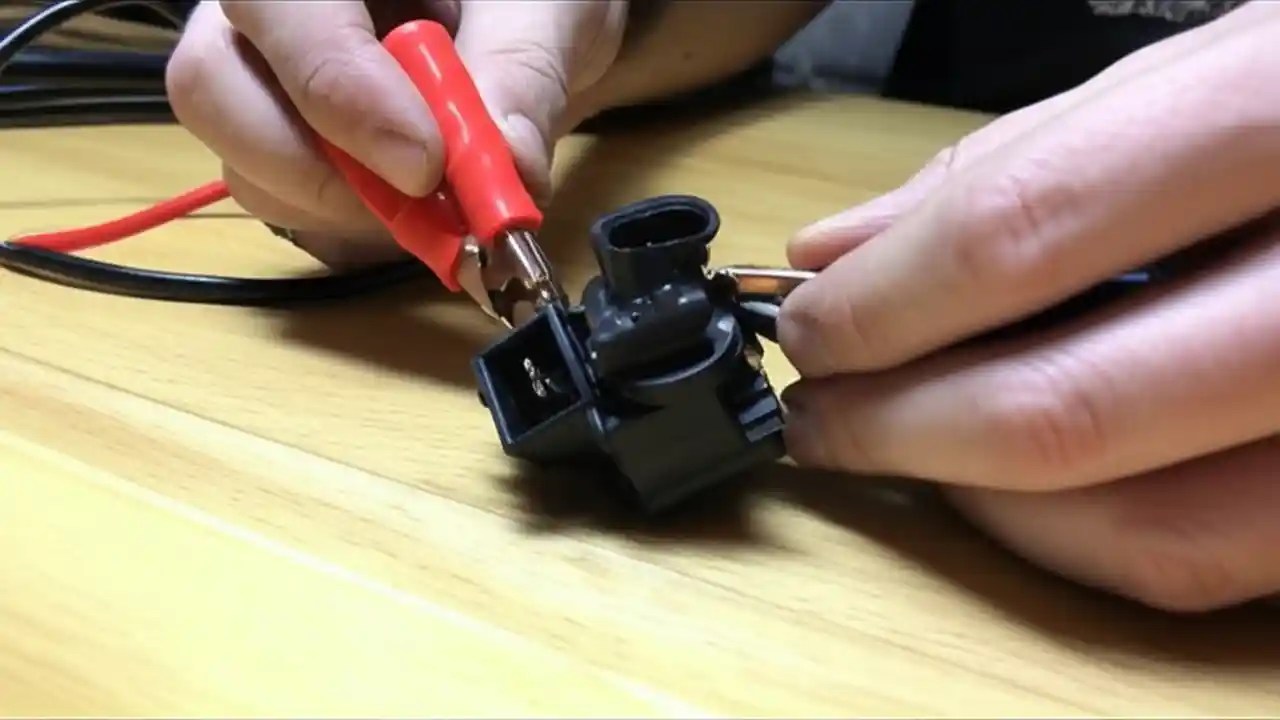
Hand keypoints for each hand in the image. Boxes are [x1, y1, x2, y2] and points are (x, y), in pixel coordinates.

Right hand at [165, 0, 626, 267]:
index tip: (424, 164)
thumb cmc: (528, 2)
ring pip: (244, 164)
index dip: (334, 87)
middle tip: (427, 206)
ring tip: (447, 204)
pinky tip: (427, 213)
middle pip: (211, 87)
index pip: (276, 4)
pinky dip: (358, 234)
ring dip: (349, 212)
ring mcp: (262, 82)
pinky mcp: (284, 151)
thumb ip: (521, 74)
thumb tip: (507, 165)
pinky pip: (285, 210)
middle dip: (318, 170)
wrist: (533, 32)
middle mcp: (266, 15)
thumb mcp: (543, 15)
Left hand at [776, 3, 1279, 612]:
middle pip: (1072, 405)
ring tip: (901, 449)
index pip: (1025, 231)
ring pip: (1150, 526)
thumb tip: (842, 252)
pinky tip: (1021, 484)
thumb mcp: (1213, 76)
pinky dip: (1087, 537)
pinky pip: (1219, 561)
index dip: (882, 303)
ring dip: (982, 504)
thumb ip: (1022, 164)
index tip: (808, 329)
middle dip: (899, 425)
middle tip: (823, 412)